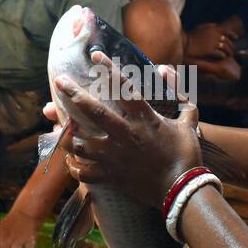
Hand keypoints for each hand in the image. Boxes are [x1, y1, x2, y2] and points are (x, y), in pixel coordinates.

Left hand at [56, 51, 201, 207]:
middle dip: (74, 94)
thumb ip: (179, 94)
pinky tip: (72, 161)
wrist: (182, 191)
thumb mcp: (188, 121)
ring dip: (68, 136)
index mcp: (145, 119)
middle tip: (59, 82)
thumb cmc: (187, 154)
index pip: (124, 88)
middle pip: (94, 111)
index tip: (95, 55)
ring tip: (59, 129)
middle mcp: (126, 135)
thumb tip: (167, 70)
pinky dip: (75, 167)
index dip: (108, 69)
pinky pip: (85, 173)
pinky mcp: (111, 177)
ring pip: (81, 144)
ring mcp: (115, 157)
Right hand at [184, 22, 233, 60]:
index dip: (233, 35)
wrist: (185, 43)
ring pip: (226, 48)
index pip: (227, 31)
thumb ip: (209, 25)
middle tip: (232, 50)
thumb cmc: (191, 36)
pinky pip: (221, 54)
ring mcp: (213, 43)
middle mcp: (215, 35)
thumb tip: (216, 25)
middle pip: (228, 41)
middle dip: (231, 46)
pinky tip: (222, 58)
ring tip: (229, 56)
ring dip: (229, 52)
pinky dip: (223, 56)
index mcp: (213, 28)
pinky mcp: (210, 51)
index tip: (236, 38)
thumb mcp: (200, 27)